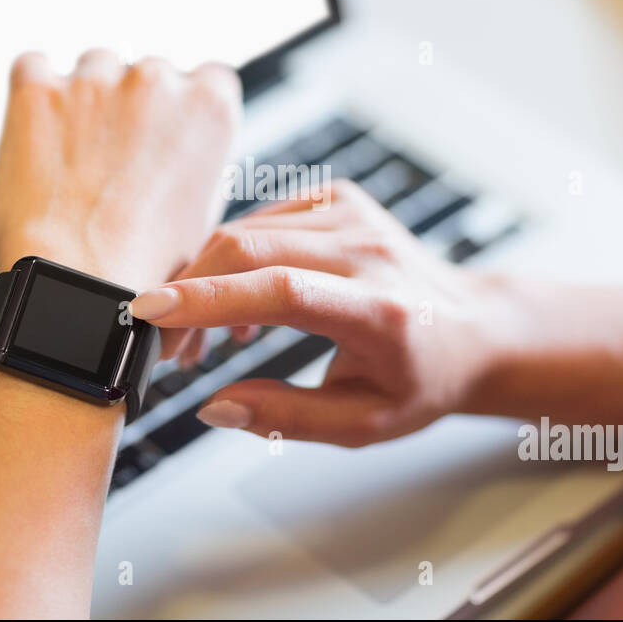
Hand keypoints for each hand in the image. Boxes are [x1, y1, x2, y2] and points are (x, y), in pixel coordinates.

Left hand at [0, 50, 240, 288]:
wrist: (79, 285)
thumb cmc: (145, 265)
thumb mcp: (205, 210)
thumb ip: (199, 157)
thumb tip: (182, 145)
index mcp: (209, 106)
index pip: (208, 78)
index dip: (183, 110)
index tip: (165, 136)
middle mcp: (157, 80)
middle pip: (145, 74)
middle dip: (132, 110)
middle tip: (113, 164)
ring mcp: (95, 79)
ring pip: (92, 69)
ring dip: (84, 102)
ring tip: (73, 161)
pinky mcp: (37, 88)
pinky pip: (34, 68)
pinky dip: (33, 95)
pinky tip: (38, 138)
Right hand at [128, 180, 505, 445]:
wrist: (471, 328)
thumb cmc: (421, 379)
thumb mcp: (362, 423)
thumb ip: (286, 417)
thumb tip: (214, 406)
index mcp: (380, 309)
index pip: (281, 289)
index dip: (208, 300)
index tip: (151, 314)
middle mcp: (368, 249)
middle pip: (250, 249)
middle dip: (189, 294)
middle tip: (166, 347)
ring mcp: (353, 214)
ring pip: (245, 230)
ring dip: (205, 279)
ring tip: (203, 340)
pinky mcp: (337, 198)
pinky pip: (260, 220)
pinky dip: (233, 261)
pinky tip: (242, 305)